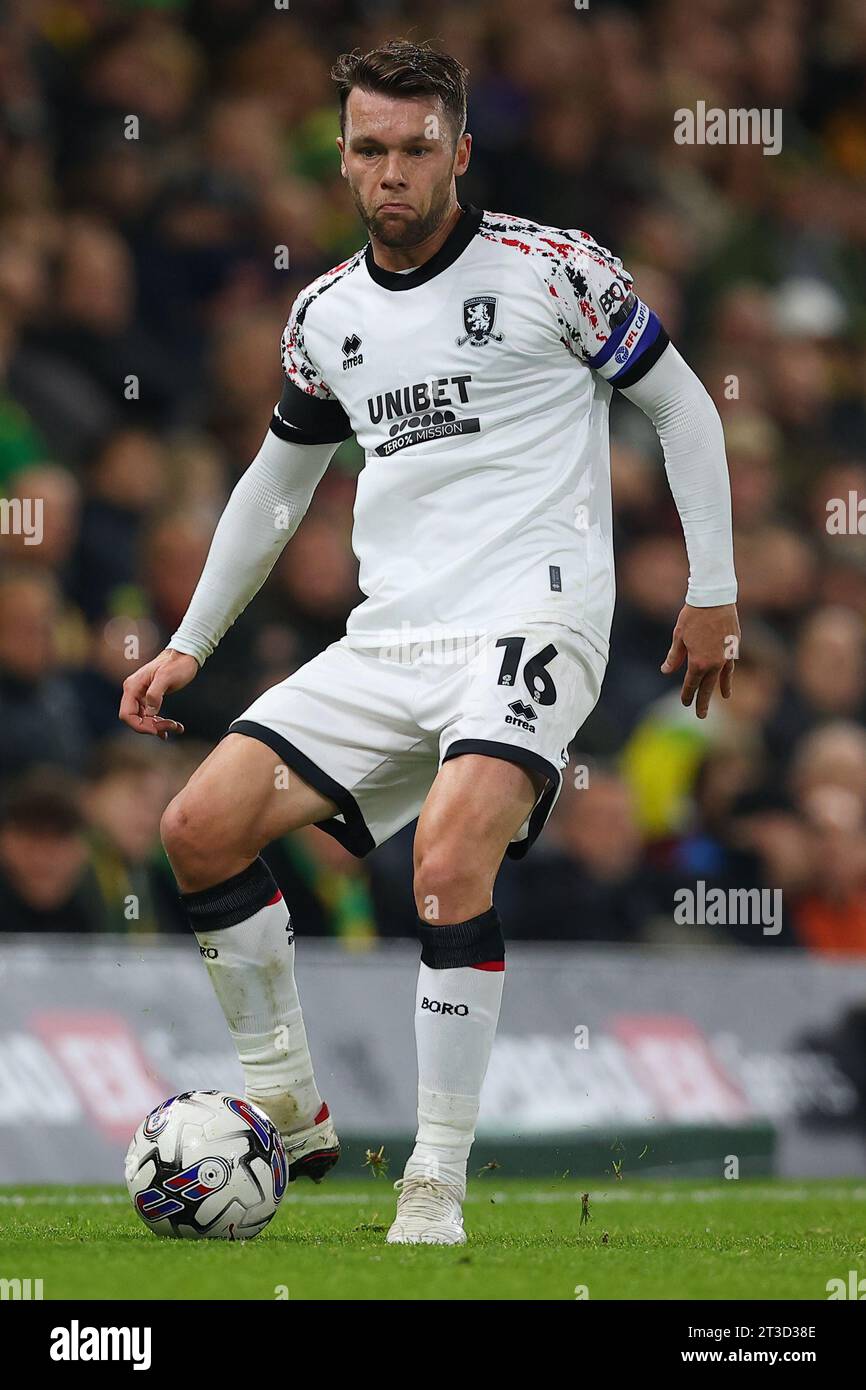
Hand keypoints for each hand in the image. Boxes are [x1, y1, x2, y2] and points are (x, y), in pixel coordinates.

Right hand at [118, 648, 197, 738]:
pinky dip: (161, 723)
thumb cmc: (176, 664)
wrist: (185, 655)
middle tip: (172, 726)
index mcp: (132, 687)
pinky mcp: (149, 698)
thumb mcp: (166, 677)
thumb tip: (150, 713)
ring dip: (159, 726)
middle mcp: (133, 692)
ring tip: (176, 726)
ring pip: (144, 720)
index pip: (126, 714)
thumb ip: (155, 694)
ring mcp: (140, 695)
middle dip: (152, 726)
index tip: (157, 730)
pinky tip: (175, 726)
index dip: (139, 726)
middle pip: (135, 719)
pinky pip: (151, 716)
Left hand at [661, 603, 738, 718]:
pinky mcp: (734, 648)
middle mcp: (714, 663)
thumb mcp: (679, 636)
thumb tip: (666, 670)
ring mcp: (726, 656)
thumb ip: (674, 657)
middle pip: (707, 687)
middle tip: (701, 716)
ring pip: (722, 678)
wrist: (714, 599)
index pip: (691, 684)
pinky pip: (731, 666)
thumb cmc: (693, 616)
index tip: (685, 702)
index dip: (687, 694)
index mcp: (698, 662)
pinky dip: (729, 675)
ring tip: (723, 700)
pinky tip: (728, 680)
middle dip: (703, 702)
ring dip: (720, 690)